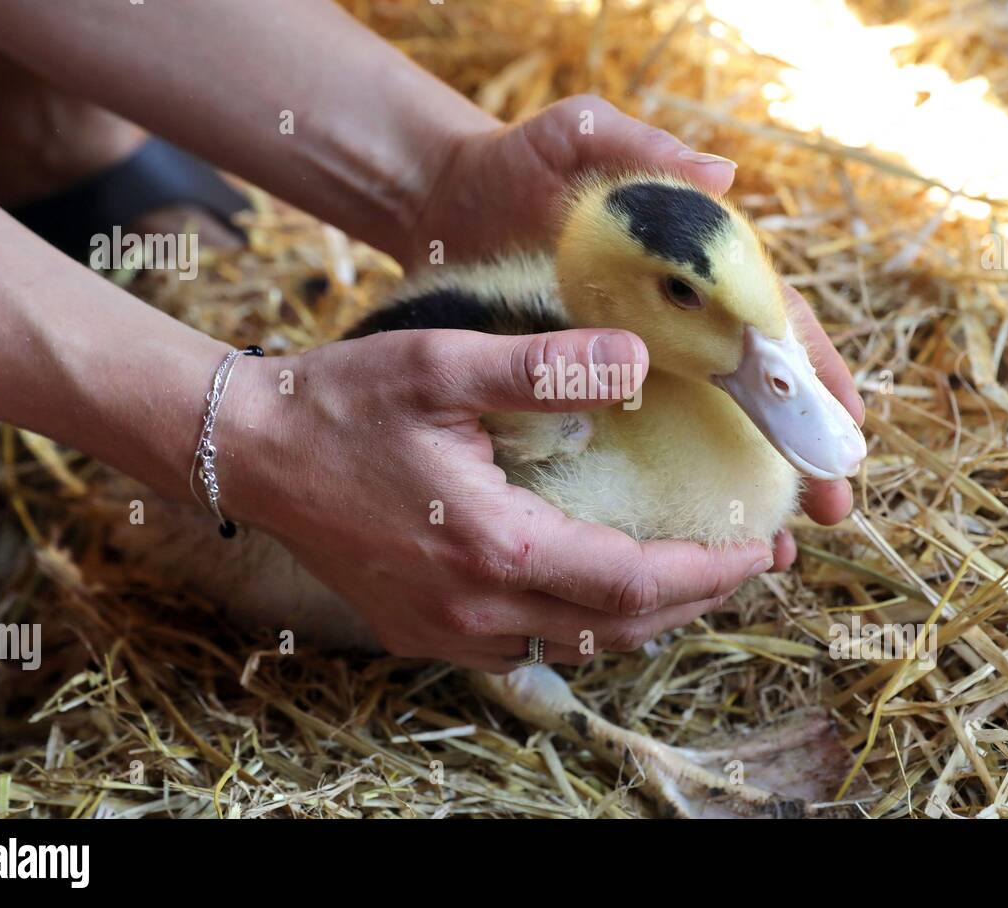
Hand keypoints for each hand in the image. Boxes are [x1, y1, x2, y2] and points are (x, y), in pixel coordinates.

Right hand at [223, 327, 774, 671]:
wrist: (249, 452)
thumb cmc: (343, 405)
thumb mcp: (443, 367)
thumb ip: (544, 367)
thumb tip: (639, 361)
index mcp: (493, 550)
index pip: (632, 583)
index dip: (706, 570)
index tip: (758, 546)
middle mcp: (475, 612)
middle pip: (617, 628)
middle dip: (697, 597)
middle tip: (752, 558)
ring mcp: (446, 633)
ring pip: (578, 646)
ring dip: (647, 614)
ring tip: (697, 572)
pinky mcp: (423, 632)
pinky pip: (530, 645)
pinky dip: (587, 623)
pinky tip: (604, 586)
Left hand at [413, 95, 864, 568]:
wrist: (436, 197)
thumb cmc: (513, 160)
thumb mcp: (576, 137)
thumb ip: (640, 146)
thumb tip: (725, 177)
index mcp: (694, 256)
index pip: (773, 314)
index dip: (815, 371)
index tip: (846, 427)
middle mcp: (679, 310)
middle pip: (759, 384)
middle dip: (802, 446)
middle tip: (833, 510)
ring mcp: (640, 351)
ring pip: (713, 424)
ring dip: (750, 481)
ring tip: (777, 547)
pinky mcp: (594, 383)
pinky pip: (649, 441)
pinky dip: (676, 487)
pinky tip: (688, 538)